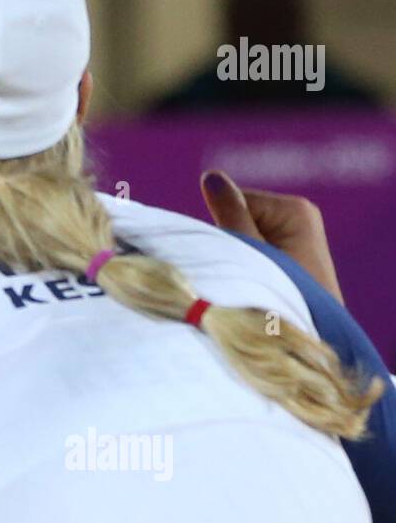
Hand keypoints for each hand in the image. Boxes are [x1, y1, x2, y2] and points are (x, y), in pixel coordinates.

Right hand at [200, 169, 343, 302]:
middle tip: (242, 277)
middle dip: (231, 245)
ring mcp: (296, 238)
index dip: (222, 230)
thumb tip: (211, 176)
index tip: (233, 260)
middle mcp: (299, 218)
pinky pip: (255, 252)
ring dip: (238, 260)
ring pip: (243, 238)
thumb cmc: (282, 299)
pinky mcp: (291, 257)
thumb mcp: (249, 254)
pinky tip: (256, 288)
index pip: (233, 202)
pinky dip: (248, 269)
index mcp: (294, 210)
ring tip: (251, 287)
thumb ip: (230, 216)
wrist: (309, 346)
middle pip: (238, 218)